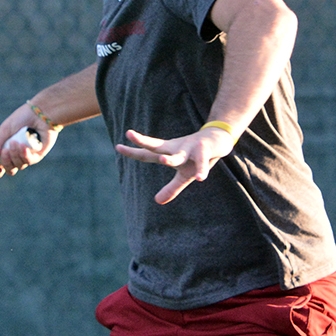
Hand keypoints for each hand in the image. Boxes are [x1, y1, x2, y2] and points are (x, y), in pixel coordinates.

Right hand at [0, 104, 57, 177]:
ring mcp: (28, 156)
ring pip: (19, 165)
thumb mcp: (5, 129)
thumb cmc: (22, 118)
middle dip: (6, 162)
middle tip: (5, 150)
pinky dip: (25, 155)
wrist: (40, 112)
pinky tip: (23, 146)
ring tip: (15, 142)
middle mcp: (18, 155)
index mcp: (7, 149)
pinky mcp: (38, 154)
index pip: (0, 166)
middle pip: (10, 169)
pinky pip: (30, 161)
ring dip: (15, 155)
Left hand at [115, 128, 235, 203]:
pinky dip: (201, 170)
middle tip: (129, 134)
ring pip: (179, 155)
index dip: (133, 151)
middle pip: (157, 145)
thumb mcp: (184, 174)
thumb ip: (171, 188)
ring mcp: (190, 148)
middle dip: (144, 141)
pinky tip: (201, 178)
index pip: (148, 153)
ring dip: (172, 158)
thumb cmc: (197, 156)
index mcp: (168, 152)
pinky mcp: (205, 150)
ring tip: (162, 161)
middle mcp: (176, 148)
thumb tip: (157, 201)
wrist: (218, 139)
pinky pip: (202, 162)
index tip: (118, 147)